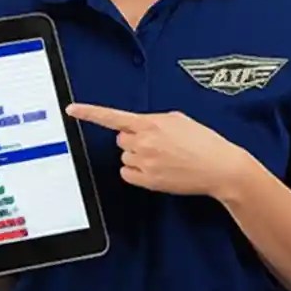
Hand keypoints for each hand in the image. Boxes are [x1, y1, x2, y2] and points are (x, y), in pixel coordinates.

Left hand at [65, 103, 251, 198]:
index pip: (112, 117)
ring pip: (125, 156)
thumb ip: (153, 120)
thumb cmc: (203, 141)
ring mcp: (145, 163)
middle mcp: (144, 142)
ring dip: (137, 155)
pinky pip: (127, 173)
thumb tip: (139, 127)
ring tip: (163, 157)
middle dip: (133, 139)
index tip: (71, 109)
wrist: (220, 167)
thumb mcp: (178, 119)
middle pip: (120, 139)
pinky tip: (157, 168)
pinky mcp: (148, 181)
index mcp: (150, 123)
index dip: (89, 113)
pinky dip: (136, 171)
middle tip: (157, 143)